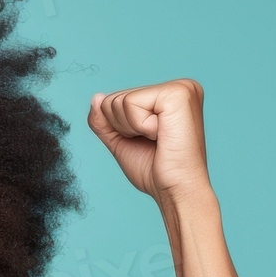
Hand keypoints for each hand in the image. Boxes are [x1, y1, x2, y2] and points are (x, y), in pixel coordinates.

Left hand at [87, 78, 209, 205]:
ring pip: (120, 101)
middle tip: (153, 142)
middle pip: (115, 98)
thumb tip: (95, 98)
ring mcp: (180, 87)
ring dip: (132, 129)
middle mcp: (178, 86)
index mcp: (169, 95)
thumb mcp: (122, 142)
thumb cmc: (155, 170)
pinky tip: (162, 135)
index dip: (120, 128)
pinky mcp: (177, 93)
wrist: (175, 190)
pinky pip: (130, 103)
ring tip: (159, 139)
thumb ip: (105, 121)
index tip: (147, 141)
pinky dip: (139, 127)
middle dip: (123, 127)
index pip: (117, 100)